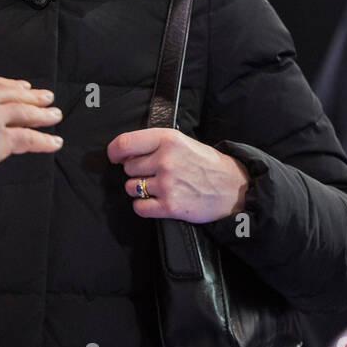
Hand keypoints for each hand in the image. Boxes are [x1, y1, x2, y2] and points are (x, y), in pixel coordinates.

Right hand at [0, 75, 62, 169]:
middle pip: (12, 94)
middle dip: (31, 95)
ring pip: (24, 113)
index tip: (20, 85)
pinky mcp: (1, 138)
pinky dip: (44, 140)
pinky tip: (55, 142)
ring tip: (55, 114)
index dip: (8, 85)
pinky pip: (28, 138)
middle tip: (45, 96)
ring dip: (42, 114)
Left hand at [107, 128, 249, 221]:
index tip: (114, 156)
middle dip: (136, 172)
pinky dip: (144, 206)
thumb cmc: (204, 163)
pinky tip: (156, 202)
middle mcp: (165, 159)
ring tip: (157, 187)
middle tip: (153, 173)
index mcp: (167, 139)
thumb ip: (155, 143)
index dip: (115, 151)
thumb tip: (124, 152)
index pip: (125, 143)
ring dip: (139, 189)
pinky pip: (140, 207)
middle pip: (128, 167)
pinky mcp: (171, 206)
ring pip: (131, 187)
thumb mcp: (181, 141)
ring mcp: (167, 183)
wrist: (232, 187)